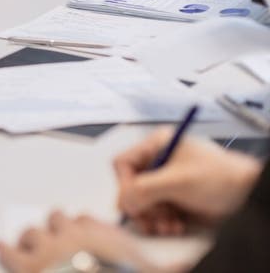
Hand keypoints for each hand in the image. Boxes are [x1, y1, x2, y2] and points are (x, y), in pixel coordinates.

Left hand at [0, 210, 166, 272]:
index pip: (86, 220)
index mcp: (98, 233)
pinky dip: (4, 250)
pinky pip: (10, 252)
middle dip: (56, 226)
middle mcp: (70, 234)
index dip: (84, 227)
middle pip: (57, 219)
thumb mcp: (152, 268)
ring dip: (32, 237)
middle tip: (55, 234)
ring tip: (29, 240)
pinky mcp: (28, 265)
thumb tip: (188, 267)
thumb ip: (171, 266)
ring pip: (33, 232)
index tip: (84, 233)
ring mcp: (46, 248)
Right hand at [113, 130, 261, 234]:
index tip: (132, 201)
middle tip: (151, 219)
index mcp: (157, 146)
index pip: (124, 164)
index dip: (124, 183)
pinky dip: (162, 223)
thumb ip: (146, 189)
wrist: (249, 195)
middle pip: (132, 187)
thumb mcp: (178, 181)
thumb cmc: (221, 177)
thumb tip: (123, 201)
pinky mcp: (175, 200)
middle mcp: (159, 164)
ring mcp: (166, 183)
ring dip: (152, 218)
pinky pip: (156, 214)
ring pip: (143, 204)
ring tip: (167, 225)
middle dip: (141, 207)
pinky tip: (175, 225)